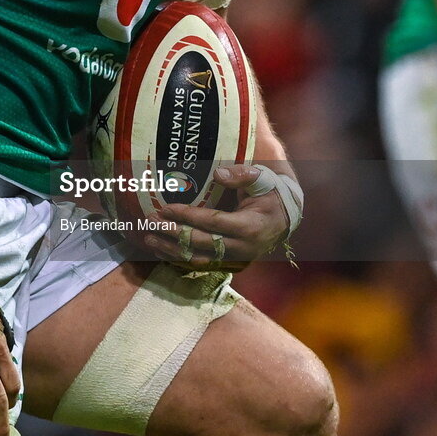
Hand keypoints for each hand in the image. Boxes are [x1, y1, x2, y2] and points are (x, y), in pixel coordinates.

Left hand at [143, 164, 288, 272]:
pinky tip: (164, 249)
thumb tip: (217, 173)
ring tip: (150, 239)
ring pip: (199, 258)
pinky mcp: (230, 260)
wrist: (286, 216)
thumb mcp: (261, 178)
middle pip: (201, 243)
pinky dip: (181, 257)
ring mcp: (236, 257)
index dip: (187, 216)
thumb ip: (241, 175)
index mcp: (250, 226)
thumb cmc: (271, 192)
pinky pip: (202, 262)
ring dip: (172, 250)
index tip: (165, 209)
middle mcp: (242, 247)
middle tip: (150, 223)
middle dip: (173, 233)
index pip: (212, 222)